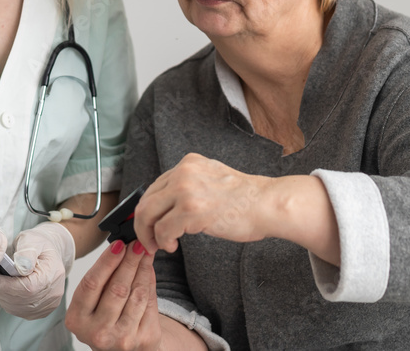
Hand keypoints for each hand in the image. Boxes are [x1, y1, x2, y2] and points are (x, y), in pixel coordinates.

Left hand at [0, 222, 74, 319]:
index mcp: (52, 275)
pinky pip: (16, 309)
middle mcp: (51, 295)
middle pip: (18, 300)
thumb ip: (26, 251)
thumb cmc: (38, 244)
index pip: (27, 288)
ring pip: (15, 307)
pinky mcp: (38, 311)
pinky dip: (2, 299)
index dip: (3, 286)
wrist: (47, 253)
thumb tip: (20, 266)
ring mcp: (45, 306)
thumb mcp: (33, 239)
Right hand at [65, 239, 159, 349]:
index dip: (107, 262)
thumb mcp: (92, 301)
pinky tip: (149, 269)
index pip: (91, 284)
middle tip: (137, 243)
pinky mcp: (144, 340)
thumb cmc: (105, 319)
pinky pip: (150, 303)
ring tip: (145, 251)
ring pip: (137, 294)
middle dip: (129, 261)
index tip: (119, 244)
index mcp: (77, 320)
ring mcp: (122, 339)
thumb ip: (103, 278)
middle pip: (116, 288)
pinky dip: (150, 282)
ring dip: (143, 268)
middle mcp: (97, 333)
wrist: (125, 349)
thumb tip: (122, 247)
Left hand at [134, 153, 271, 254]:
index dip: (149, 210)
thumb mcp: (211, 179)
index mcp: (189, 163)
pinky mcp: (191, 210)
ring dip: (149, 235)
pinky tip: (173, 246)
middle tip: (148, 240)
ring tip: (160, 245)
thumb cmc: (245, 199)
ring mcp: (186, 190)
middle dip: (142, 225)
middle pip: (146, 200)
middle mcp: (184, 172)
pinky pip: (162, 229)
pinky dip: (163, 242)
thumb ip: (188, 185)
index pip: (155, 187)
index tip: (150, 224)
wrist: (267, 204)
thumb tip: (166, 205)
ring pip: (148, 214)